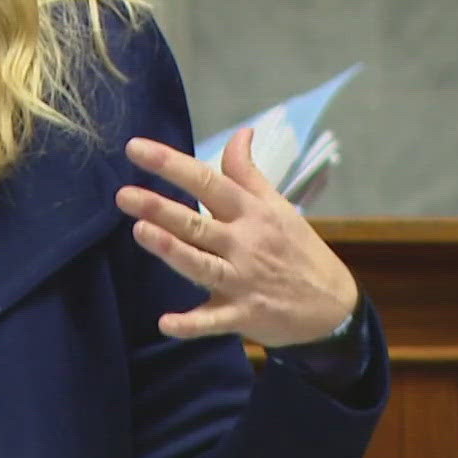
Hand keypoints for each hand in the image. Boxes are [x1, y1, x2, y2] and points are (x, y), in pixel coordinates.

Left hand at [116, 128, 358, 348]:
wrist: (334, 306)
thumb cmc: (298, 249)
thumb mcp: (277, 206)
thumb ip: (249, 172)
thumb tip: (240, 132)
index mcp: (251, 212)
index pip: (207, 181)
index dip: (171, 164)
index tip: (136, 148)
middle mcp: (245, 243)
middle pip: (197, 222)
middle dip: (160, 209)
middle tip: (123, 195)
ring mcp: (243, 281)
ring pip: (201, 264)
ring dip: (171, 250)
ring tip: (140, 232)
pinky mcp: (243, 315)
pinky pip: (213, 321)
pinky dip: (191, 325)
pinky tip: (166, 323)